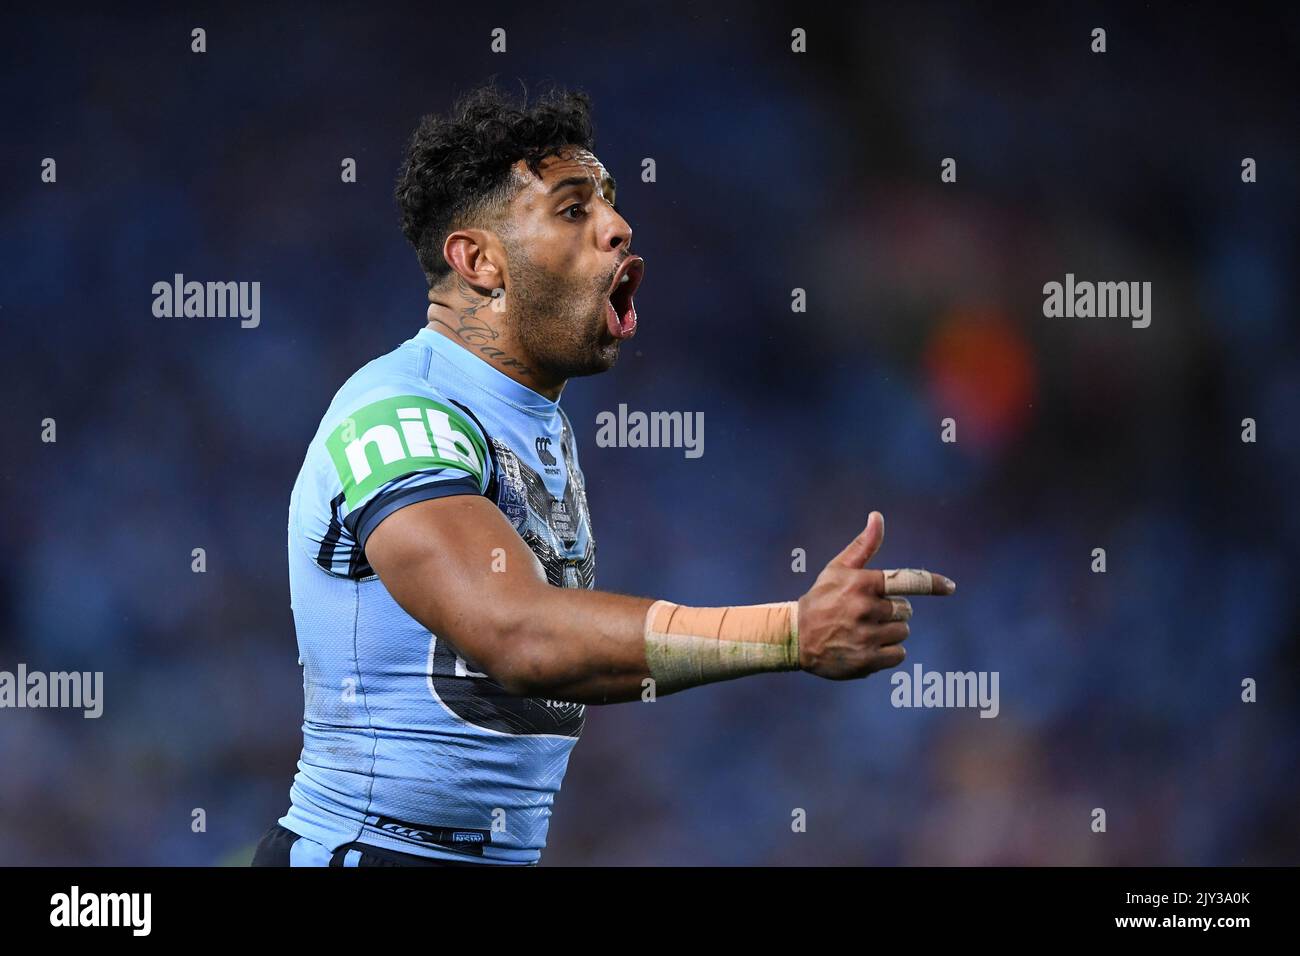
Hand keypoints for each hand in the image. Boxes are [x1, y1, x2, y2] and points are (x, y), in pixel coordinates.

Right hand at [797, 512, 953, 679]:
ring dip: (890, 632)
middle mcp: (865, 609)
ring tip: (863, 631)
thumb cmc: (821, 598)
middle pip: (906, 610)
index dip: (933, 584)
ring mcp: (866, 636)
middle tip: (866, 613)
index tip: (951, 587)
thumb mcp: (838, 569)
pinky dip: (887, 652)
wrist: (795, 637)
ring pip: (903, 632)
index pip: (908, 581)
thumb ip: (864, 545)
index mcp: (862, 583)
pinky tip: (866, 647)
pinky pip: (898, 654)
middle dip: (892, 611)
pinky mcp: (867, 660)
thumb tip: (877, 516)